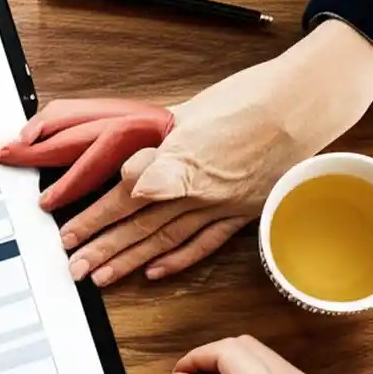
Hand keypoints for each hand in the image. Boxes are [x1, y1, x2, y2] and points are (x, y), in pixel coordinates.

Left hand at [0, 20, 372, 285]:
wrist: (304, 105)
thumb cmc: (251, 97)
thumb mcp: (192, 112)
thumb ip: (157, 145)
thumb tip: (129, 167)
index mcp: (183, 161)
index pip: (127, 197)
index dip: (94, 217)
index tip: (68, 232)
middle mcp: (200, 191)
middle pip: (141, 225)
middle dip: (103, 248)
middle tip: (73, 267)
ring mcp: (222, 205)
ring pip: (167, 239)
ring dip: (130, 261)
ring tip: (101, 276)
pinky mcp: (242, 212)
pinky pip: (206, 242)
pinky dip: (178, 260)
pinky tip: (153, 272)